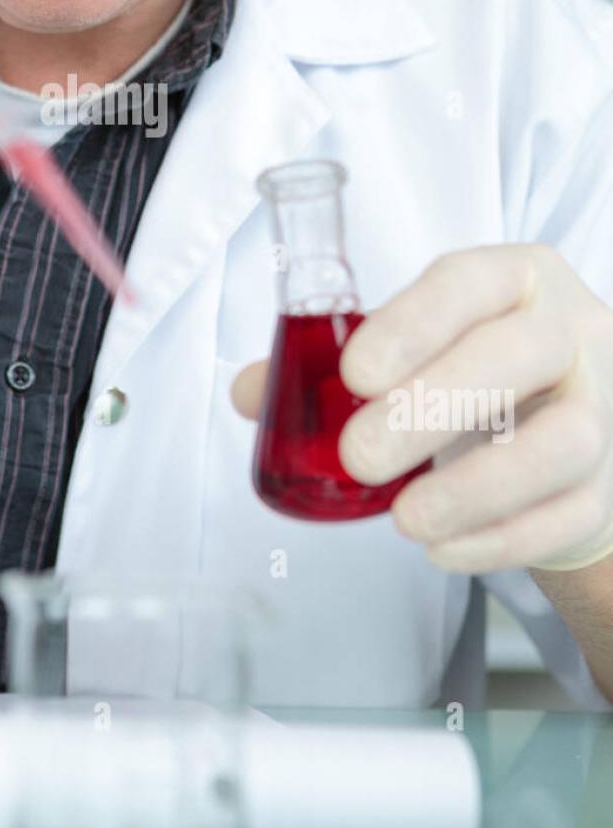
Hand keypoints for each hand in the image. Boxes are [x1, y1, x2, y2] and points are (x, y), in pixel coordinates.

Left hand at [232, 244, 612, 571]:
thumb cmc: (477, 373)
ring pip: (563, 440)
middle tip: (358, 456)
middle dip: (431, 407)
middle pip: (518, 355)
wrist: (567, 427)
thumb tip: (251, 392)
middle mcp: (574, 330)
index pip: (470, 281)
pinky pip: (570, 513)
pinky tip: (445, 549)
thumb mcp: (417, 348)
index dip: (413, 324)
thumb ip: (333, 365)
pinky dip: (503, 539)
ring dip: (477, 486)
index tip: (354, 373)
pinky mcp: (611, 483)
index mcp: (516, 278)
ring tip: (407, 520)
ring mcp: (604, 406)